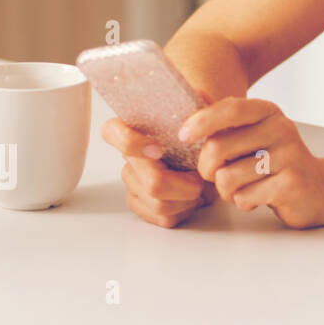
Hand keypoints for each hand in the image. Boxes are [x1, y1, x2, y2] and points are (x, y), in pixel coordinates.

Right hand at [102, 116, 218, 227]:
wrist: (210, 154)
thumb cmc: (202, 132)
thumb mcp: (204, 112)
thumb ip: (198, 107)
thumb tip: (198, 111)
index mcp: (135, 129)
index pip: (113, 132)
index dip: (131, 143)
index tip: (159, 148)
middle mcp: (129, 159)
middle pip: (152, 182)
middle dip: (184, 185)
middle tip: (200, 178)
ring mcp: (133, 183)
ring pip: (159, 204)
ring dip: (188, 198)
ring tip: (199, 186)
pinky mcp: (141, 204)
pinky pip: (164, 217)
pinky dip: (185, 210)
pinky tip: (191, 197)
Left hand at [181, 97, 323, 228]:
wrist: (321, 188)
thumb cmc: (277, 162)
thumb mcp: (255, 133)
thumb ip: (227, 121)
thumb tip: (195, 97)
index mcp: (269, 112)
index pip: (230, 109)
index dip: (200, 122)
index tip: (183, 136)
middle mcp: (281, 129)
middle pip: (218, 147)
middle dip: (206, 168)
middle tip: (213, 175)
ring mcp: (289, 156)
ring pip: (227, 177)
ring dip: (226, 190)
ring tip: (242, 187)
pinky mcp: (291, 184)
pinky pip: (244, 197)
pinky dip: (243, 202)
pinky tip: (258, 197)